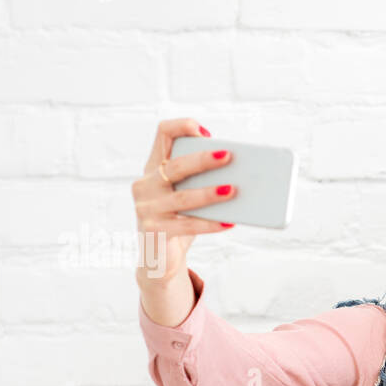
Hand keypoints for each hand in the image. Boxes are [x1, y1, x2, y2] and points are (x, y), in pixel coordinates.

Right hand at [132, 118, 234, 285]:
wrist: (158, 258)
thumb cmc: (179, 220)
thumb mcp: (185, 194)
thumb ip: (200, 181)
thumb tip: (240, 174)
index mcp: (153, 167)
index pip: (163, 133)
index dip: (182, 127)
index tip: (205, 132)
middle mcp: (145, 184)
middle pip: (175, 166)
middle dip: (203, 160)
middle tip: (228, 156)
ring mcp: (146, 208)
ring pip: (183, 197)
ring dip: (210, 193)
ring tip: (233, 190)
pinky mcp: (154, 230)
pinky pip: (187, 225)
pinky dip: (210, 223)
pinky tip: (230, 222)